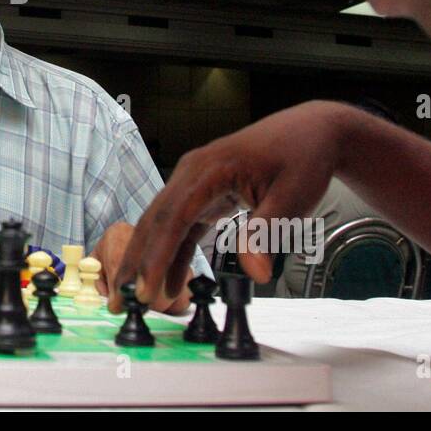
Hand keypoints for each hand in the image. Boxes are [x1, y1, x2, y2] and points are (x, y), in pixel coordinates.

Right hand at [110, 100, 351, 312]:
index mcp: (210, 169)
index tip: (146, 289)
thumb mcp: (292, 197)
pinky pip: (180, 226)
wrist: (311, 131)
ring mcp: (195, 182)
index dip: (157, 256)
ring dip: (147, 259)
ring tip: (133, 295)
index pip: (173, 217)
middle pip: (155, 220)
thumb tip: (254, 274)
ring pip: (161, 224)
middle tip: (120, 299)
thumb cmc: (302, 157)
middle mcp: (193, 173)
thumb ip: (265, 234)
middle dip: (135, 261)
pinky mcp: (203, 193)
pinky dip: (173, 253)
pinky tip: (169, 282)